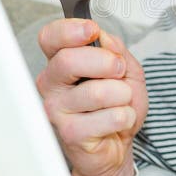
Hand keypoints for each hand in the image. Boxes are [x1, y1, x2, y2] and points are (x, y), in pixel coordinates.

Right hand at [36, 18, 147, 175]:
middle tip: (119, 72)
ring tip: (120, 103)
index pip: (50, 38)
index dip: (69, 30)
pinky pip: (110, 116)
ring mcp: (57, 109)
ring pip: (98, 91)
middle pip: (69, 60)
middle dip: (107, 63)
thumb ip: (115, 49)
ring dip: (123, 95)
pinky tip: (117, 122)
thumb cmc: (115, 105)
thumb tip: (103, 37)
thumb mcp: (125, 69)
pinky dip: (125, 116)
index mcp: (61, 62)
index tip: (92, 31)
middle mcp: (51, 84)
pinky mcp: (69, 133)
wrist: (117, 145)